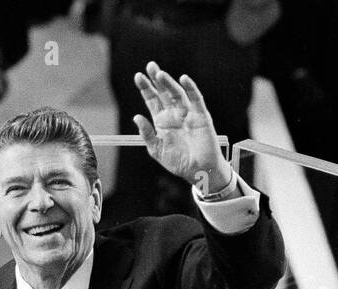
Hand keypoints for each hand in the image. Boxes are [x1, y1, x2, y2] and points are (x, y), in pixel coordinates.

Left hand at [132, 62, 231, 190]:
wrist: (198, 172)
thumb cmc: (178, 162)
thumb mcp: (156, 149)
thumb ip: (147, 134)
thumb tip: (136, 117)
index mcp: (162, 121)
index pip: (153, 100)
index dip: (146, 88)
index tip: (138, 76)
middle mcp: (174, 114)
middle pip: (164, 92)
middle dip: (157, 80)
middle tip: (150, 66)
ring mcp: (188, 113)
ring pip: (177, 94)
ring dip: (169, 83)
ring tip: (159, 74)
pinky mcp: (201, 116)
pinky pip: (196, 99)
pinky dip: (191, 88)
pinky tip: (183, 79)